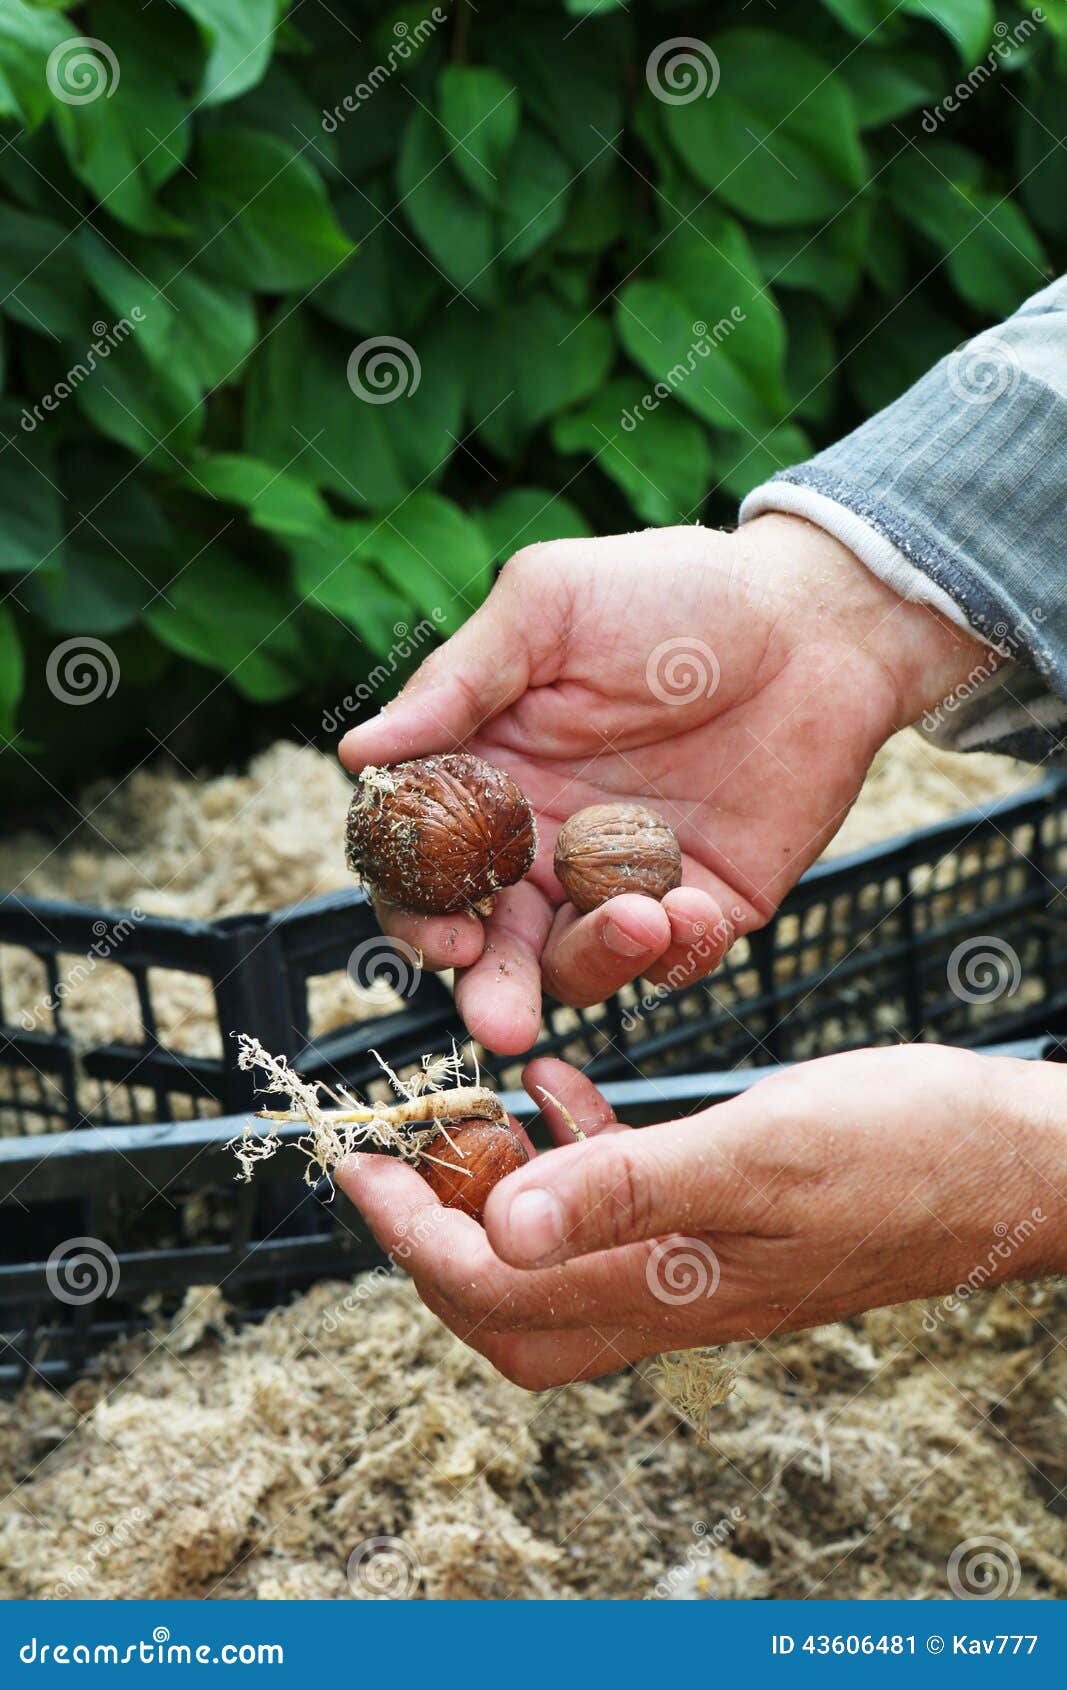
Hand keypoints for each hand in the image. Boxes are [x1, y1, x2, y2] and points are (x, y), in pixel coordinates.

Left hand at [337, 1048, 1066, 1388]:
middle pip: (512, 1305)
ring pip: (561, 1260)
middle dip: (437, 1240)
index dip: (411, 1235)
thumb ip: (630, 1189)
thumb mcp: (757, 1153)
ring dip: (501, 1199)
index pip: (496, 1289)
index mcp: (669, 1286)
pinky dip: (577, 1156)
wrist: (1013, 1166)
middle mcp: (676, 1292)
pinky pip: (625, 1209)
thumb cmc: (907, 1153)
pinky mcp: (734, 1225)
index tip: (357, 1170)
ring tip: (471, 1117)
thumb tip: (502, 1227)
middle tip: (401, 1162)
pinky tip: (571, 1090)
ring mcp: (705, 1263)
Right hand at [339, 515, 985, 1052]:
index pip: (424, 866)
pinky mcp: (704, 905)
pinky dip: (674, 954)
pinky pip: (673, 962)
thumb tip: (357, 753)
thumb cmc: (674, 593)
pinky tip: (690, 908)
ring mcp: (622, 881)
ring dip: (592, 964)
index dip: (418, 910)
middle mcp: (543, 841)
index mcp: (490, 777)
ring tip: (636, 920)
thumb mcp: (549, 608)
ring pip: (576, 968)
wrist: (816, 620)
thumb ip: (457, 684)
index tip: (446, 933)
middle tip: (503, 1020)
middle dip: (490, 991)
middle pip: (492, 946)